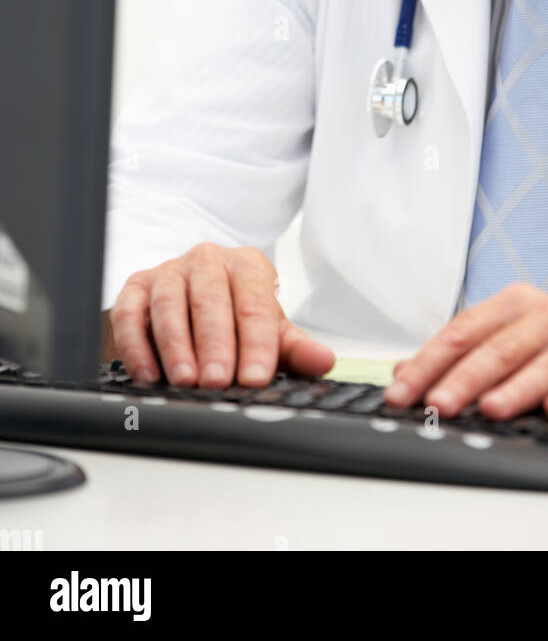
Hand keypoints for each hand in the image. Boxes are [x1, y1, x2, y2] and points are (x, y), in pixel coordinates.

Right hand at [105, 243, 334, 389]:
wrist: (192, 304)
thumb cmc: (236, 318)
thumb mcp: (269, 332)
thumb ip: (295, 348)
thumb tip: (323, 362)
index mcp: (247, 266)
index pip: (254, 304)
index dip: (257, 343)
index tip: (256, 377)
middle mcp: (207, 261)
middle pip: (211, 300)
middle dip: (216, 344)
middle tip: (218, 381)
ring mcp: (169, 271)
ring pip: (169, 304)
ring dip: (176, 345)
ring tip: (186, 380)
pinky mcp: (135, 287)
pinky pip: (130, 313)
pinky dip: (137, 345)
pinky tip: (148, 373)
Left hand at [384, 283, 547, 431]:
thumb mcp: (513, 349)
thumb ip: (462, 357)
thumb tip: (404, 372)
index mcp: (516, 305)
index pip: (462, 332)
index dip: (427, 363)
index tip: (401, 393)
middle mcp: (547, 315)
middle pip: (496, 348)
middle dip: (462, 378)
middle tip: (436, 404)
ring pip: (540, 365)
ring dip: (513, 389)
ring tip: (489, 409)